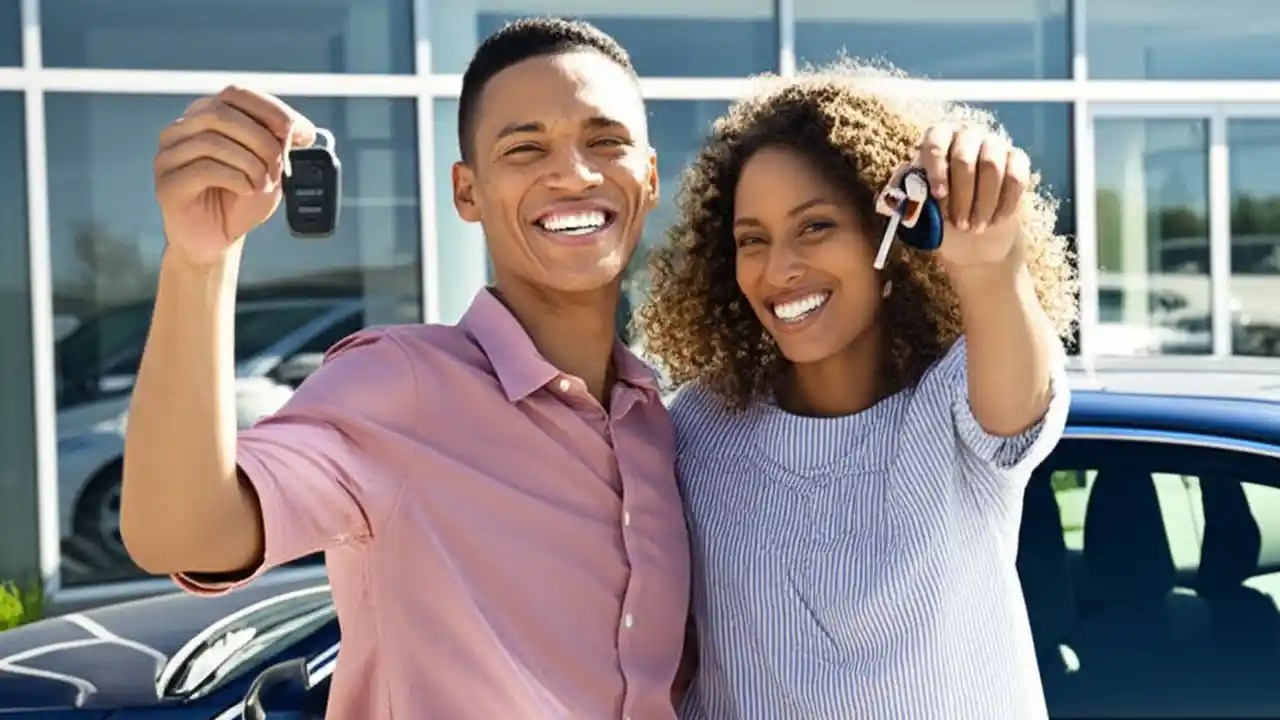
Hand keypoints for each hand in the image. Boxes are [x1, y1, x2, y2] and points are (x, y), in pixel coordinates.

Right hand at [154, 86, 315, 266]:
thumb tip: (298, 126)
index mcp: (206, 117)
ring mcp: (169, 155)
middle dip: (262, 140)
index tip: (301, 134)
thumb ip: (279, 144)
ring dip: (250, 163)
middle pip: (222, 113)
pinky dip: (235, 179)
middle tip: (278, 167)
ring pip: (212, 141)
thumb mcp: (269, 168)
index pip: (236, 93)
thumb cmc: (240, 201)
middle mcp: (181, 130)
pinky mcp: (167, 182)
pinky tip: (245, 190)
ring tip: (261, 183)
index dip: (272, 110)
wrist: (217, 240)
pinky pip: (204, 169)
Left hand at [911, 124, 1030, 268]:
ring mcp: (995, 144)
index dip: (936, 170)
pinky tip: (995, 221)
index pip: (935, 142)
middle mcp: (966, 134)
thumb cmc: (938, 213)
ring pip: (992, 167)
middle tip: (959, 223)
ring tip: (975, 227)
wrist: (972, 231)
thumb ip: (904, 198)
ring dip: (983, 203)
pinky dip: (1005, 204)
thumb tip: (891, 198)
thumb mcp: (916, 207)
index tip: (938, 197)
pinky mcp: (1019, 160)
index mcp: (937, 138)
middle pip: (964, 157)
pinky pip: (1015, 178)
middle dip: (961, 196)